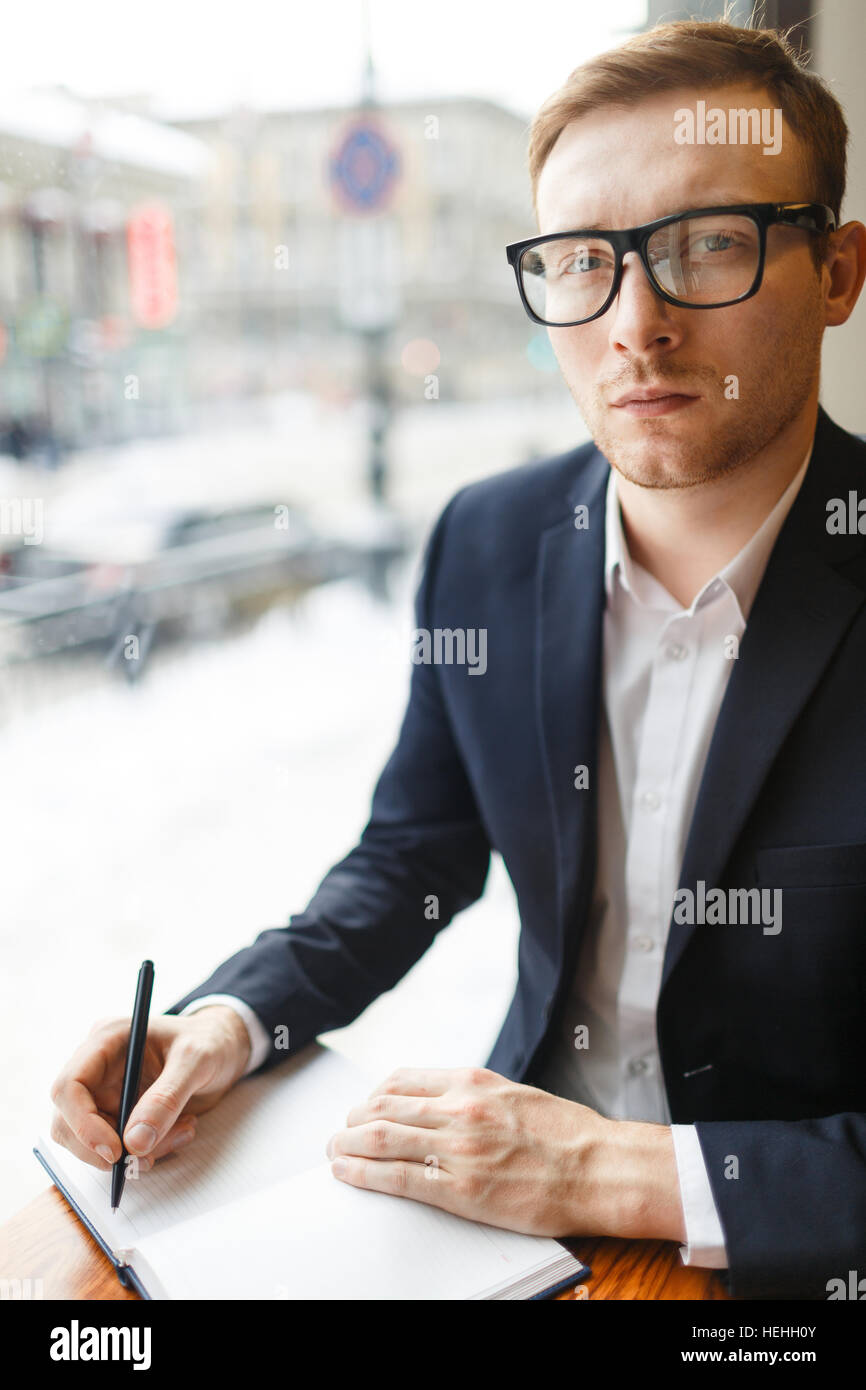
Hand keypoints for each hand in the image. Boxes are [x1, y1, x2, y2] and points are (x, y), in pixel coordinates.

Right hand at [49, 1006, 251, 1173]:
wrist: (225, 1048)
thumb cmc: (210, 1041)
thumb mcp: (197, 1061)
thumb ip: (167, 1098)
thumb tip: (135, 1142)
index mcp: (107, 1040)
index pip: (69, 1086)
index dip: (82, 1123)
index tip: (115, 1150)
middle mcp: (98, 1067)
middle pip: (69, 1121)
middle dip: (106, 1147)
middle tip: (146, 1157)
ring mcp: (107, 1092)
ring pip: (94, 1142)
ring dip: (136, 1152)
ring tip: (182, 1130)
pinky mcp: (120, 1113)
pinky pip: (119, 1147)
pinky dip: (149, 1151)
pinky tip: (181, 1130)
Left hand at [326, 1066, 684, 1241]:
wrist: (600, 1168)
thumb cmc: (568, 1135)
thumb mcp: (516, 1095)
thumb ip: (478, 1097)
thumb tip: (446, 1104)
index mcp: (472, 1081)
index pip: (403, 1080)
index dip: (373, 1095)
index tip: (365, 1106)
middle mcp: (459, 1107)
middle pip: (384, 1107)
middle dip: (354, 1120)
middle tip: (342, 1131)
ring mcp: (457, 1147)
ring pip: (382, 1138)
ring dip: (348, 1144)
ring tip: (334, 1151)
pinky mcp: (460, 1189)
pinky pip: (398, 1178)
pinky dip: (364, 1174)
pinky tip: (347, 1173)